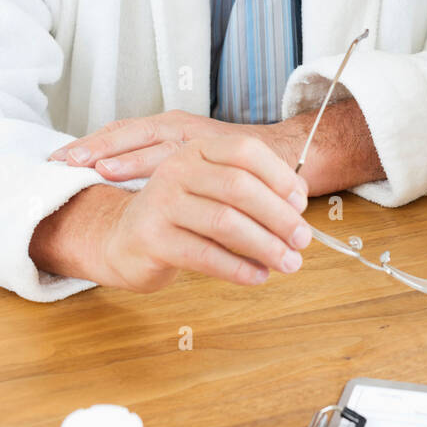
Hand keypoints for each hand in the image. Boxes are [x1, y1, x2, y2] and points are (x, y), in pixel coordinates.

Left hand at [49, 111, 240, 180]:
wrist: (282, 158)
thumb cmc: (228, 168)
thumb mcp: (188, 167)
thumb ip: (158, 175)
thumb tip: (109, 187)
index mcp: (166, 130)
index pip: (121, 133)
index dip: (90, 145)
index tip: (54, 159)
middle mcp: (179, 128)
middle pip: (129, 134)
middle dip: (96, 147)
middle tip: (63, 161)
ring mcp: (200, 139)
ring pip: (156, 144)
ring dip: (125, 156)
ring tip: (95, 169)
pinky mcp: (224, 151)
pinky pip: (193, 162)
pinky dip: (172, 172)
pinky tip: (154, 183)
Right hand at [100, 135, 310, 292]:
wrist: (123, 240)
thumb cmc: (181, 215)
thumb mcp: (213, 191)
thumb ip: (252, 187)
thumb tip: (299, 198)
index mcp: (197, 150)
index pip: (245, 151)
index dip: (279, 176)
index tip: (301, 204)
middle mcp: (176, 169)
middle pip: (239, 187)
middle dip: (278, 216)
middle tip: (302, 240)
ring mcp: (161, 203)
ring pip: (225, 222)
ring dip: (264, 245)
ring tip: (287, 262)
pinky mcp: (153, 238)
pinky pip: (205, 254)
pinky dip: (238, 268)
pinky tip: (257, 276)